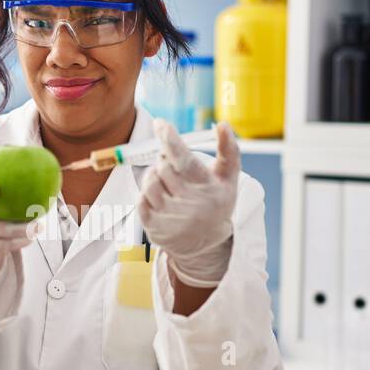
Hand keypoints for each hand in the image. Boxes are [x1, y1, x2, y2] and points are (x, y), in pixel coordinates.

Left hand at [137, 119, 240, 287]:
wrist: (205, 245)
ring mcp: (170, 216)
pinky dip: (147, 192)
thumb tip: (222, 123)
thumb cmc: (216, 203)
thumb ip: (229, 150)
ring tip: (166, 180)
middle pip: (163, 166)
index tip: (161, 124)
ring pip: (149, 180)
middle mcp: (189, 203)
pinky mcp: (153, 226)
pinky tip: (160, 197)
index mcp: (208, 188)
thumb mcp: (228, 179)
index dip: (171, 140)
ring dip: (154, 174)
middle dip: (164, 159)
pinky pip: (140, 197)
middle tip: (172, 164)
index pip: (185, 159)